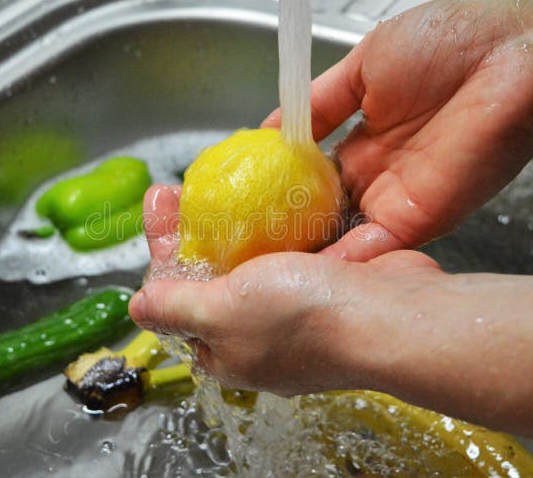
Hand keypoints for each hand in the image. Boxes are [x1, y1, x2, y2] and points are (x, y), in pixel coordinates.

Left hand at [134, 184, 444, 395]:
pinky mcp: (326, 283)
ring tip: (215, 183)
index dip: (162, 253)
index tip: (159, 208)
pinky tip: (268, 195)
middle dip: (188, 231)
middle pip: (210, 276)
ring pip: (249, 260)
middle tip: (175, 188)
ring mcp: (293, 308)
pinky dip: (273, 224)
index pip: (176, 302)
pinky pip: (289, 251)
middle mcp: (257, 334)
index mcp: (226, 350)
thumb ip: (176, 309)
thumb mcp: (223, 313)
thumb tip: (137, 310)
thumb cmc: (304, 320)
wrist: (395, 317)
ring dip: (229, 223)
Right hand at [262, 0, 532, 260]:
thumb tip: (271, 127)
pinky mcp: (416, 220)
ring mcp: (395, 200)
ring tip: (257, 270)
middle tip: (244, 246)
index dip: (279, 189)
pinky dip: (335, 266)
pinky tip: (295, 276)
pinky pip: (368, 250)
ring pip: (339, 237)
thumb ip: (319, 102)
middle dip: (287, 230)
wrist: (513, 56)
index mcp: (363, 135)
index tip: (245, 202)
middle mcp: (377, 173)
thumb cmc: (448, 44)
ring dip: (304, 253)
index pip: (312, 174)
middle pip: (322, 211)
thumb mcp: (363, 64)